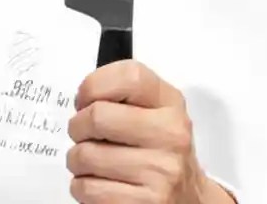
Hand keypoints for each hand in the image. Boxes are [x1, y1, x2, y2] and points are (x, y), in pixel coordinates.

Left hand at [66, 61, 233, 203]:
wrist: (189, 198)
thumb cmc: (160, 151)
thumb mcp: (154, 111)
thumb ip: (122, 94)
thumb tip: (81, 100)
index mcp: (170, 104)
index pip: (127, 77)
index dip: (94, 85)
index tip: (86, 100)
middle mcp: (170, 135)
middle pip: (96, 116)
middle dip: (77, 127)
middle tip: (82, 134)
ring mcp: (160, 171)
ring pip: (85, 155)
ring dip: (77, 160)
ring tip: (93, 162)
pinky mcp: (145, 202)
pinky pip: (87, 188)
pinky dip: (82, 187)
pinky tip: (100, 183)